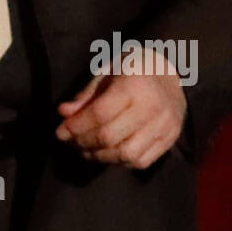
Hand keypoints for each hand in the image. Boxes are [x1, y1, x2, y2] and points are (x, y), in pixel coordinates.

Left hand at [55, 48, 186, 169]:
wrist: (170, 71)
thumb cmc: (133, 67)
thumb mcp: (108, 71)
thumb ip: (87, 94)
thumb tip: (63, 113)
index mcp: (135, 84)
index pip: (100, 113)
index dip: (77, 126)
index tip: (60, 132)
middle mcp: (152, 106)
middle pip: (111, 137)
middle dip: (84, 143)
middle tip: (71, 141)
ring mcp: (165, 125)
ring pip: (126, 154)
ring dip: (100, 156)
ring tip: (86, 149)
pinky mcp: (171, 139)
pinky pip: (141, 161)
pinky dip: (120, 162)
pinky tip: (107, 153)